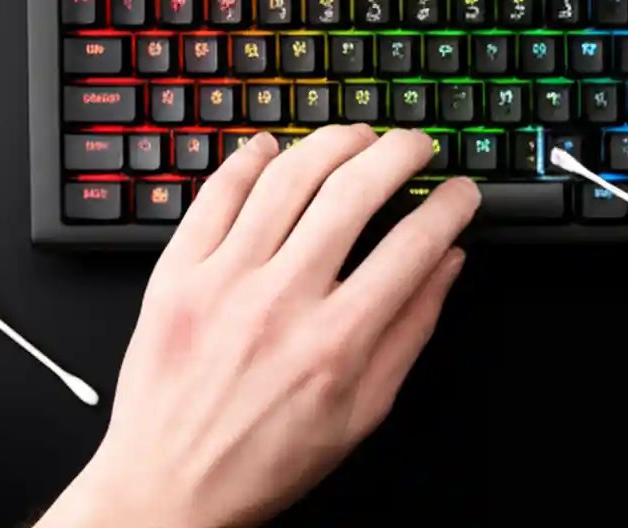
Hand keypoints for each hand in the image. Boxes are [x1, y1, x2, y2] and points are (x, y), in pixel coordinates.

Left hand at [37, 126, 480, 527]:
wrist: (168, 490)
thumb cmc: (266, 459)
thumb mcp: (363, 412)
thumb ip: (410, 331)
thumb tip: (446, 265)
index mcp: (337, 343)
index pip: (413, 246)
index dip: (449, 206)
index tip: (459, 193)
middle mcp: (282, 302)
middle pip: (353, 192)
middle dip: (398, 153)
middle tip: (415, 145)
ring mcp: (223, 282)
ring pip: (287, 178)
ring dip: (332, 142)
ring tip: (356, 137)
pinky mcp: (175, 276)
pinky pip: (215, 196)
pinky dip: (248, 161)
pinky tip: (272, 149)